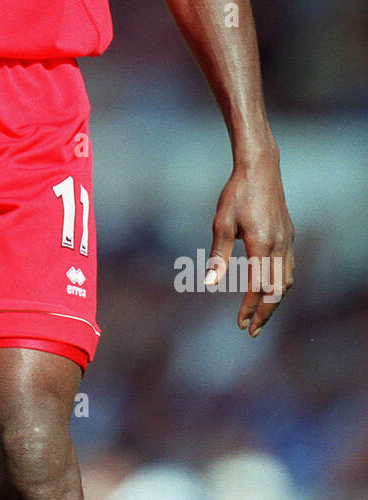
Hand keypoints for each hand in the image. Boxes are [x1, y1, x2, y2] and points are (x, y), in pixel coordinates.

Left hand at [204, 150, 294, 336]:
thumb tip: (210, 282)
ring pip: (286, 281)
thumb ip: (218, 255)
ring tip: (261, 315)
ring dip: (275, 301)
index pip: (257, 287)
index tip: (239, 323)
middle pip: (277, 291)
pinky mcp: (289, 235)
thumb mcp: (222, 223)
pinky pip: (289, 268)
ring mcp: (287, 240)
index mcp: (261, 244)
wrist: (260, 169)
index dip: (248, 308)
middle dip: (265, 314)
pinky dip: (281, 284)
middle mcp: (279, 245)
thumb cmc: (236, 194)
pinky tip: (270, 289)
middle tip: (251, 330)